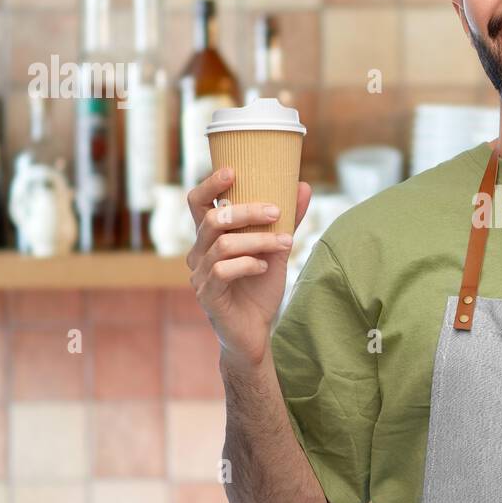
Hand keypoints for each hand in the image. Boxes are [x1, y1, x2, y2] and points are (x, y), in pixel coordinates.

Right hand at [186, 168, 311, 369]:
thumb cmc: (259, 288)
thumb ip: (287, 220)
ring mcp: (200, 275)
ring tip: (286, 243)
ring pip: (223, 245)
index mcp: (210, 237)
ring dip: (258, 240)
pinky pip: (223, 272)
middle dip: (247, 211)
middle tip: (277, 211)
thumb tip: (303, 185)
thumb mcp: (276, 250)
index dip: (209, 184)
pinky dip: (249, 264)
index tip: (233, 170)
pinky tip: (265, 268)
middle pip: (213, 219)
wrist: (254, 332)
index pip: (197, 202)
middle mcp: (199, 252)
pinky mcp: (208, 296)